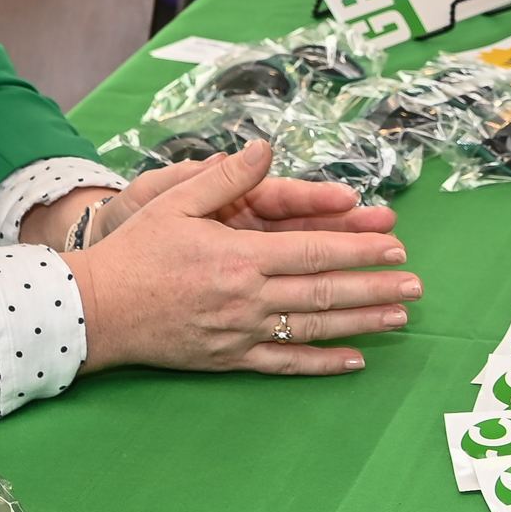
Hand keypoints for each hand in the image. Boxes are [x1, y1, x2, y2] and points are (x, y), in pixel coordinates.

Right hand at [62, 142, 419, 375]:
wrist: (95, 310)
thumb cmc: (134, 251)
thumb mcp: (175, 201)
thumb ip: (226, 176)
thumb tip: (266, 147)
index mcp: (240, 255)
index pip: (314, 251)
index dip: (358, 248)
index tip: (394, 246)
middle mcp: (247, 297)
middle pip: (324, 293)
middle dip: (375, 287)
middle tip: (416, 284)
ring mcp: (240, 333)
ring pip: (313, 330)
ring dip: (361, 323)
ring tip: (400, 318)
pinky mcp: (228, 359)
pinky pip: (284, 364)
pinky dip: (321, 363)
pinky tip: (354, 360)